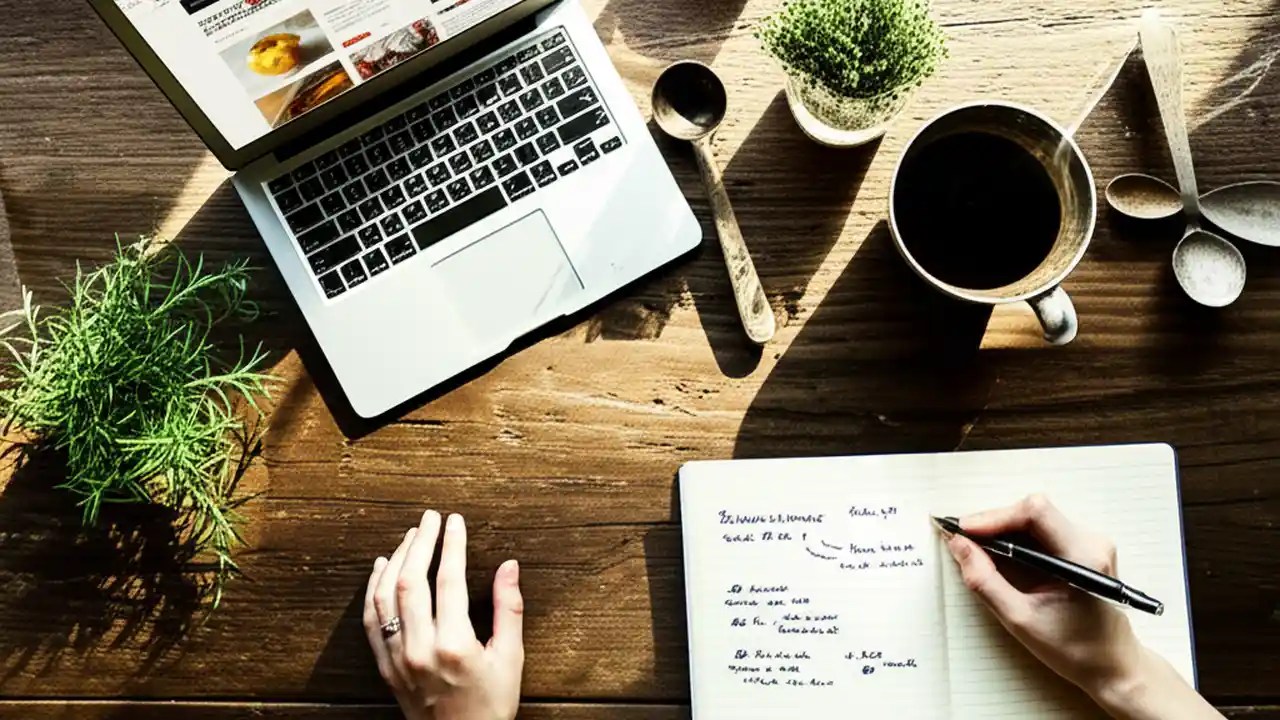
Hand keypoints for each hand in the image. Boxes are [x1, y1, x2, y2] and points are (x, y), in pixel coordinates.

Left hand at [365, 511, 524, 719]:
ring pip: (386, 596)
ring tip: (410, 536)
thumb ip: (508, 609)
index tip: (455, 521)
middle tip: (431, 518)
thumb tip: (509, 566)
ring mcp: (397, 658)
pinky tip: (381, 568)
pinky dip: (373, 589)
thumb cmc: (490, 705)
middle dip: (422, 542)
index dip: (452, 544)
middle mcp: (420, 649)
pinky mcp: (385, 666)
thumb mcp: (510, 658)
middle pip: (412, 580)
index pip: (448, 580)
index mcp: (454, 645)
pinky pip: (371, 620)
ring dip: (397, 559)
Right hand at [945, 495, 1222, 719]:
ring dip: (1004, 529)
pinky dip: (1017, 536)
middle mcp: (1092, 542)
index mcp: (1083, 558)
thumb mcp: (1020, 619)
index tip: (964, 530)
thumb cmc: (1074, 649)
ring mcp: (1091, 542)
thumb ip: (985, 581)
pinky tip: (1000, 553)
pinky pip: (1044, 529)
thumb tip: (959, 547)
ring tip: (977, 547)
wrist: (1113, 664)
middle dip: (994, 522)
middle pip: (1034, 511)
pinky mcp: (1084, 547)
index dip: (994, 517)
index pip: (1035, 514)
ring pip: (1037, 517)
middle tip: (964, 540)